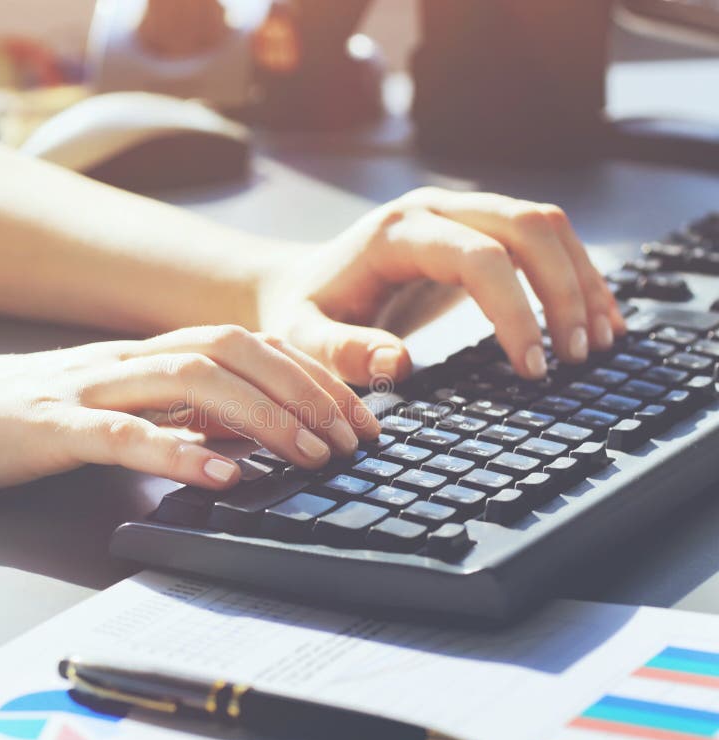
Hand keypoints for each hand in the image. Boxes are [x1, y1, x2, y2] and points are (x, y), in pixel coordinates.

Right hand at [0, 326, 378, 501]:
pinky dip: (177, 452)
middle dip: (303, 391)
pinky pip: (121, 433)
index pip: (249, 347)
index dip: (311, 377)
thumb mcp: (123, 413)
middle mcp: (127, 360)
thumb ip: (181, 418)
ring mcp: (88, 387)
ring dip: (260, 416)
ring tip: (308, 455)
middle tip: (351, 438)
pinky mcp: (48, 426)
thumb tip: (248, 437)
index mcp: (148, 356)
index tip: (359, 418)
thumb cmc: (29, 418)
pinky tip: (224, 475)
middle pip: (232, 350)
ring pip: (188, 380)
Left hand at [260, 188, 624, 384]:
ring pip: (546, 227)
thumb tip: (398, 364)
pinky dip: (573, 275)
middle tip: (576, 357)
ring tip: (600, 342)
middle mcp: (435, 210)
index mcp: (397, 233)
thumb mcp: (303, 339)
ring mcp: (459, 215)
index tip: (533, 367)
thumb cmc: (302, 313)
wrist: (301, 285)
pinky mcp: (475, 234)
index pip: (480, 258)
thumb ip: (341, 351)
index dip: (516, 311)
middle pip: (528, 228)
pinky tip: (593, 316)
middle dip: (564, 291)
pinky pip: (540, 241)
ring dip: (581, 280)